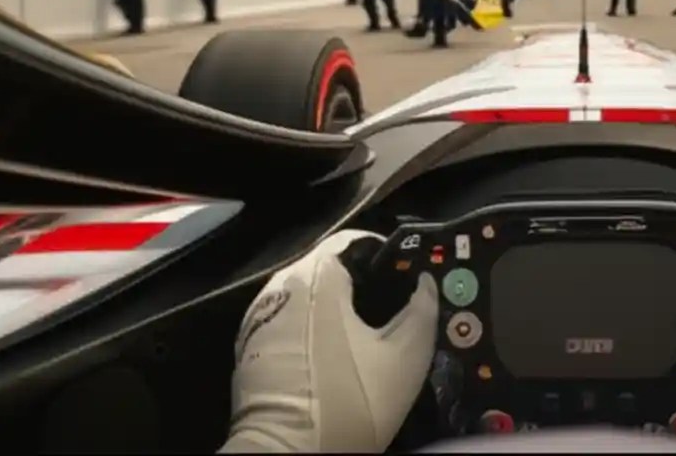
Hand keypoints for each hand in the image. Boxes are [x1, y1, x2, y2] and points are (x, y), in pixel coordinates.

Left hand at [220, 230, 438, 452]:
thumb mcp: (405, 357)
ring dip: (336, 306)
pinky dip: (312, 327)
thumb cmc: (350, 399)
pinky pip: (289, 319)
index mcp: (316, 277)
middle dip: (363, 283)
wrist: (287, 455)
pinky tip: (334, 356)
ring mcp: (259, 315)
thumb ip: (422, 311)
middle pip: (329, 267)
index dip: (386, 253)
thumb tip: (426, 284)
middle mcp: (280, 285)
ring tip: (366, 335)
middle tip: (394, 310)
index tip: (407, 278)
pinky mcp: (249, 345)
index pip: (353, 240)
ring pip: (308, 294)